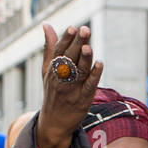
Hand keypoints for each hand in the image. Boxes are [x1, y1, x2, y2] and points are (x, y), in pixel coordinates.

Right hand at [37, 24, 102, 147]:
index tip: (73, 28)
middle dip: (77, 44)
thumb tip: (47, 25)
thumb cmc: (52, 92)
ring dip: (85, 58)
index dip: (66, 40)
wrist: (54, 123)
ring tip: (88, 46)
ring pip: (80, 71)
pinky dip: (95, 75)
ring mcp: (72, 89)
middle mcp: (61, 78)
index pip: (59, 51)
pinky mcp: (83, 99)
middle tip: (85, 30)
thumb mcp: (47, 70)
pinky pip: (89, 86)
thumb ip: (50, 47)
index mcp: (53, 69)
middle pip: (70, 59)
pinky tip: (99, 64)